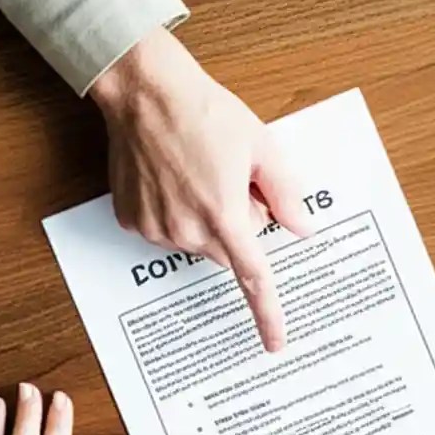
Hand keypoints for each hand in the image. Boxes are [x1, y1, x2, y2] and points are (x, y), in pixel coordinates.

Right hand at [89, 28, 315, 351]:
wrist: (144, 91)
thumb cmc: (203, 111)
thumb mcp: (261, 147)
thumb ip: (286, 194)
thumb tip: (302, 228)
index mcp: (225, 216)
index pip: (253, 278)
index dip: (267, 314)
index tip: (275, 343)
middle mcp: (187, 230)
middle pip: (229, 251)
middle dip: (238, 224)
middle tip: (232, 181)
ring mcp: (155, 228)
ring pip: (197, 241)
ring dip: (205, 217)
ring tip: (196, 170)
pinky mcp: (132, 220)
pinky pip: (166, 229)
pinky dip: (174, 210)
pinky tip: (170, 176)